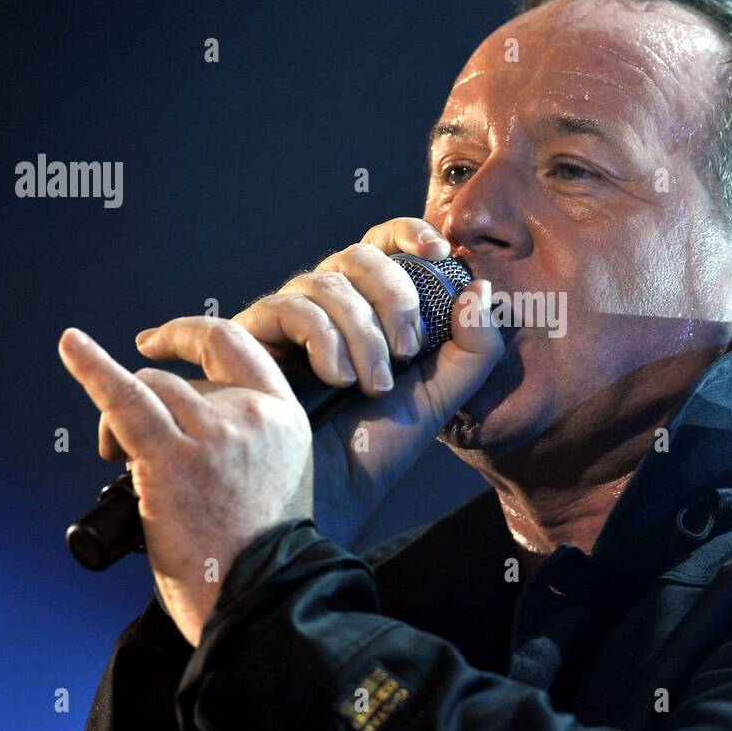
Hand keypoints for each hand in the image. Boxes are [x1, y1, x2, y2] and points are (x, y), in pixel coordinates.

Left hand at [58, 323, 311, 646]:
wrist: (258, 595)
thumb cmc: (257, 553)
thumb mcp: (279, 476)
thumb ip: (248, 438)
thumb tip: (189, 417)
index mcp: (284, 416)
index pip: (235, 346)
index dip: (189, 335)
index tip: (158, 342)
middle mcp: (252, 416)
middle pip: (183, 378)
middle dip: (150, 404)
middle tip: (128, 451)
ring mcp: (214, 433)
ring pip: (150, 388)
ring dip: (120, 418)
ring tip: (115, 458)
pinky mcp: (172, 458)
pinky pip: (124, 400)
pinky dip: (91, 369)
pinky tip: (71, 346)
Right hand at [131, 218, 503, 544]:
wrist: (322, 496)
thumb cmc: (373, 449)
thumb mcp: (439, 401)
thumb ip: (473, 350)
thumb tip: (480, 288)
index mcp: (370, 310)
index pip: (383, 246)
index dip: (408, 234)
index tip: (440, 251)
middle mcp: (326, 306)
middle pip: (357, 255)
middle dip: (392, 294)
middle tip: (406, 348)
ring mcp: (287, 319)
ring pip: (324, 280)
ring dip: (360, 331)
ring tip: (371, 384)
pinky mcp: (251, 337)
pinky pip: (287, 306)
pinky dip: (321, 336)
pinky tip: (334, 376)